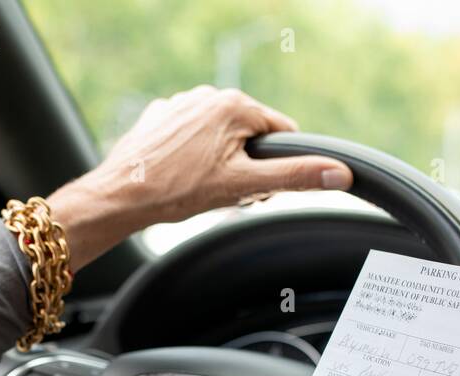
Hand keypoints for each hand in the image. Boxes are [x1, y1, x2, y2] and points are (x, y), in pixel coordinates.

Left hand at [47, 86, 352, 269]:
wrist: (121, 196)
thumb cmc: (177, 192)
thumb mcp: (244, 187)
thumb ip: (294, 176)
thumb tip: (338, 173)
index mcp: (235, 105)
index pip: (282, 131)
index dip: (277, 165)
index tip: (257, 188)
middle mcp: (208, 95)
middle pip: (250, 134)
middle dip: (246, 165)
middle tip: (223, 193)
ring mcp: (181, 104)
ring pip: (220, 136)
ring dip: (220, 162)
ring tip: (197, 187)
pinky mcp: (160, 117)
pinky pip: (191, 137)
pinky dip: (191, 157)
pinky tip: (178, 177)